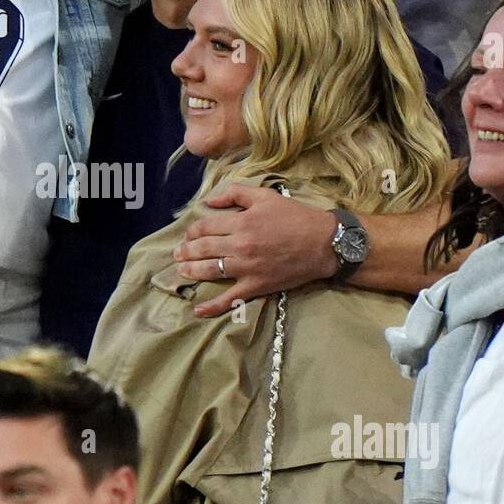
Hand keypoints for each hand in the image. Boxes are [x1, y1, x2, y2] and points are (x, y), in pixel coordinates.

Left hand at [172, 184, 336, 317]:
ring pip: (210, 270)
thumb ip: (236, 194)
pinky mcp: (256, 286)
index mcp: (241, 222)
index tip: (188, 234)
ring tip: (182, 270)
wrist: (324, 243)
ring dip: (192, 271)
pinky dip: (212, 307)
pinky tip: (198, 310)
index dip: (192, 231)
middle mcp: (240, 245)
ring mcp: (246, 268)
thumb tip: (210, 200)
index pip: (205, 227)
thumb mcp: (266, 196)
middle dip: (186, 251)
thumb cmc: (296, 217)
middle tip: (178, 254)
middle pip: (203, 248)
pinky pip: (230, 299)